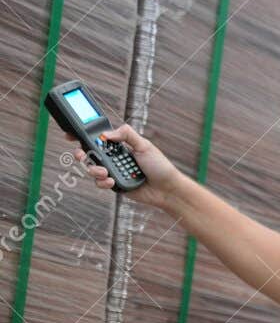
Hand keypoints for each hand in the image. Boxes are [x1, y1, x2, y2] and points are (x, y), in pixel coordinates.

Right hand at [64, 124, 186, 208]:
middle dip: (80, 154)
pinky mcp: (114, 185)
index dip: (82, 136)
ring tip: (105, 172)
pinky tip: (112, 181)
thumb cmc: (159, 166)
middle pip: (88, 154)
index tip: (70, 134)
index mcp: (118, 146)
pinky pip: (100, 183)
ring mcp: (112, 171)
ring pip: (91, 169)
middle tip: (81, 155)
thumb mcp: (144, 145)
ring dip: (93, 170)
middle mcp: (113, 158)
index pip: (97, 139)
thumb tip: (108, 134)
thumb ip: (126, 135)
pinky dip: (103, 182)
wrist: (167, 189)